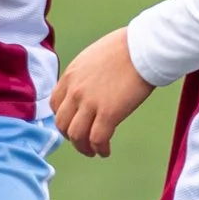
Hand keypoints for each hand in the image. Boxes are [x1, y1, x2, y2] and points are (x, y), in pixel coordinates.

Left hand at [51, 29, 155, 158]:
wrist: (143, 47)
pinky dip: (99, 149)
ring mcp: (90, 103)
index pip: (55, 104)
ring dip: (83, 147)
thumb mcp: (93, 58)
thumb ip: (85, 75)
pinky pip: (97, 139)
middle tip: (82, 141)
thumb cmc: (126, 48)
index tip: (73, 124)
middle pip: (62, 123)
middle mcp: (75, 91)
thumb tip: (90, 88)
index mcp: (70, 76)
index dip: (63, 118)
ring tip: (93, 151)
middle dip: (70, 136)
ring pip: (76, 135)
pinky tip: (106, 151)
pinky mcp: (108, 113)